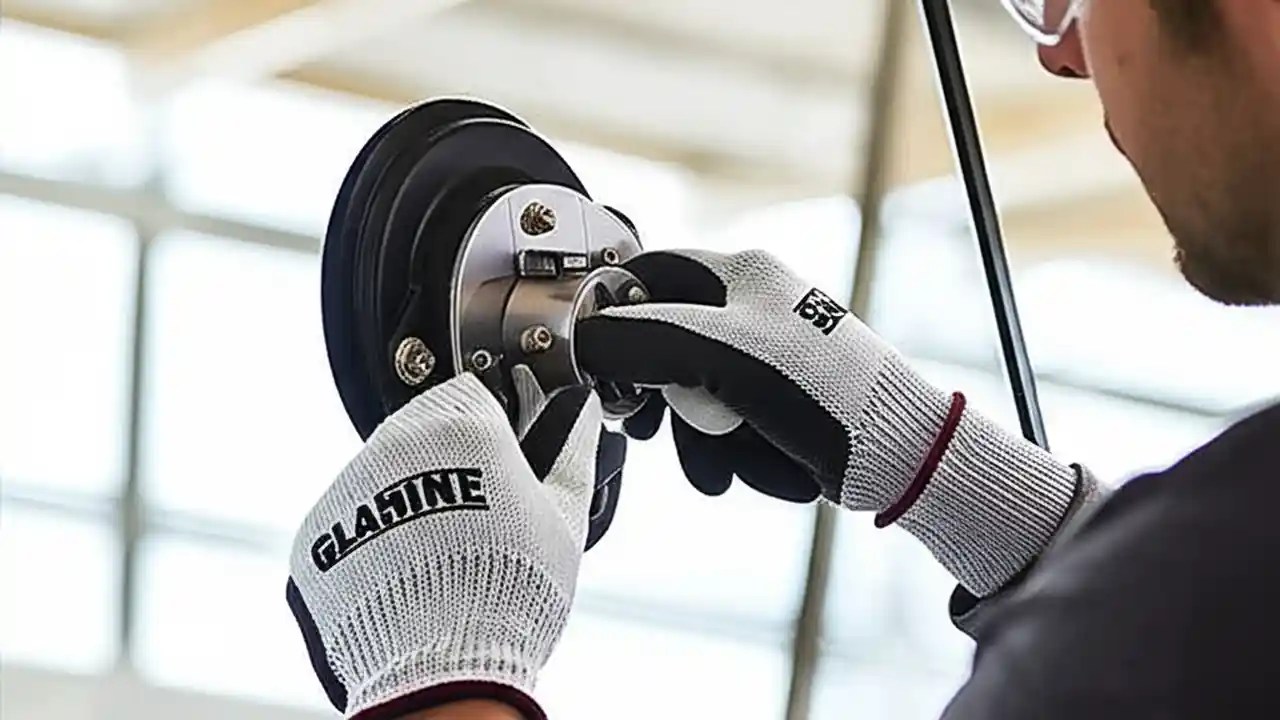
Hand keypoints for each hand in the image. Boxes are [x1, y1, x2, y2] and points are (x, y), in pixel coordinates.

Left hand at [286, 372, 603, 718]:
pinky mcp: (318, 530)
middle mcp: (395, 444)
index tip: (501, 461)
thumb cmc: (511, 594)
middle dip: (447, 458)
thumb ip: (573, 445)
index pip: (474, 392)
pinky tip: (402, 568)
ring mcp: (349, 486)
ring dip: (406, 493)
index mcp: (461, 426)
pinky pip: (348, 515)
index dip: (494, 428)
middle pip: (424, 427)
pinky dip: (370, 534)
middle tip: (476, 514)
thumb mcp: (565, 514)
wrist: (442, 667)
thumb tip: (581, 410)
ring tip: (439, 548)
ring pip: (382, 469)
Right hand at [577, 249, 1079, 595]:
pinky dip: (731, 453)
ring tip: (717, 471)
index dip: (615, 312)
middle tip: (642, 426)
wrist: (899, 454)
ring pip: (695, 395)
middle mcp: (751, 310)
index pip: (651, 274)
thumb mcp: (719, 356)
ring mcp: (767, 358)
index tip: (596, 357)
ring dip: (700, 440)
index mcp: (739, 276)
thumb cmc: (822, 392)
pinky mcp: (779, 404)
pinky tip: (749, 472)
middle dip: (660, 398)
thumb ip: (644, 341)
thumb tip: (583, 340)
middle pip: (666, 345)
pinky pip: (728, 426)